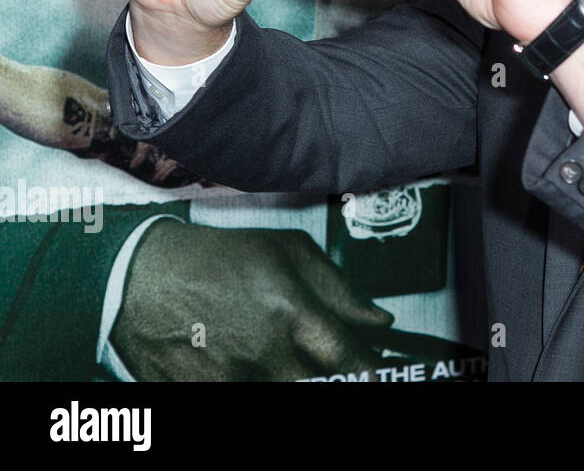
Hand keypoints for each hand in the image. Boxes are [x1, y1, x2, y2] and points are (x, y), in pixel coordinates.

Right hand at [112, 223, 393, 380]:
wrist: (139, 276)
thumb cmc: (218, 259)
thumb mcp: (288, 252)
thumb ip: (340, 290)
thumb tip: (379, 322)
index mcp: (289, 310)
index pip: (346, 358)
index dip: (369, 371)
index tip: (376, 374)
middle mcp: (262, 350)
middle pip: (319, 386)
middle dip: (331, 379)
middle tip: (324, 363)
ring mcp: (229, 378)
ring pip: (281, 393)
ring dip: (289, 377)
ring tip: (277, 355)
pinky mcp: (199, 395)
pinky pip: (242, 396)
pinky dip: (252, 381)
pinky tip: (242, 363)